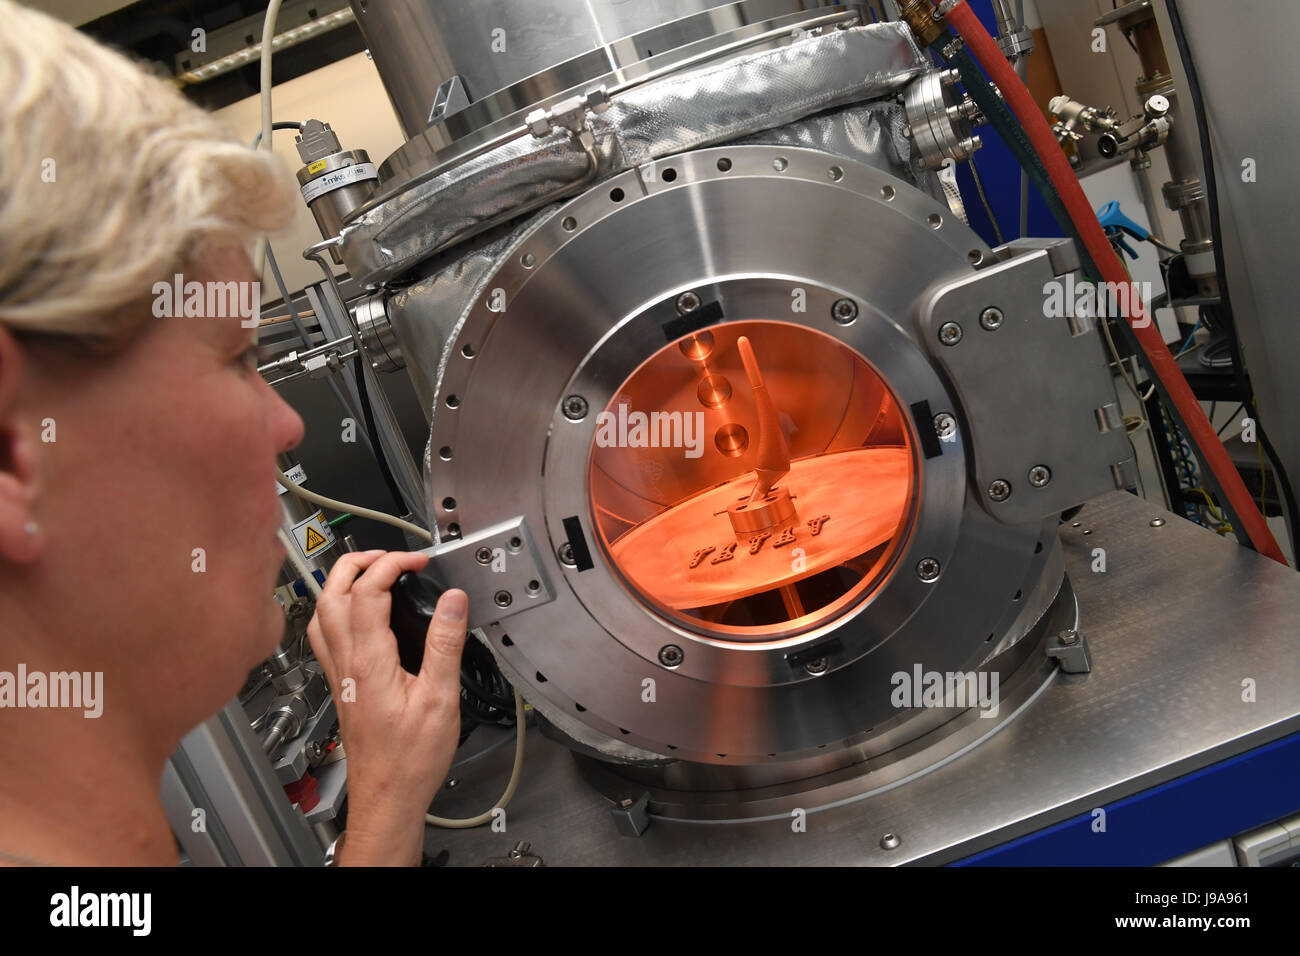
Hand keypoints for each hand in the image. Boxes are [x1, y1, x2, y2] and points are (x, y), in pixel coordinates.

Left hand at [305, 550, 467, 865]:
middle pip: (331, 592)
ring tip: (370, 572)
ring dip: (341, 582)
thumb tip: (453, 601)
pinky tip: (353, 614)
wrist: (385, 796)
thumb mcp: (441, 700)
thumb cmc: (409, 760)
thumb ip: (445, 645)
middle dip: (358, 562)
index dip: (393, 564)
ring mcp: (339, 674)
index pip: (367, 590)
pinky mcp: (341, 685)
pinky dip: (334, 610)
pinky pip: (324, 636)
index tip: (418, 562)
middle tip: (390, 556)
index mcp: (369, 661)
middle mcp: (346, 663)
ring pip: (321, 612)